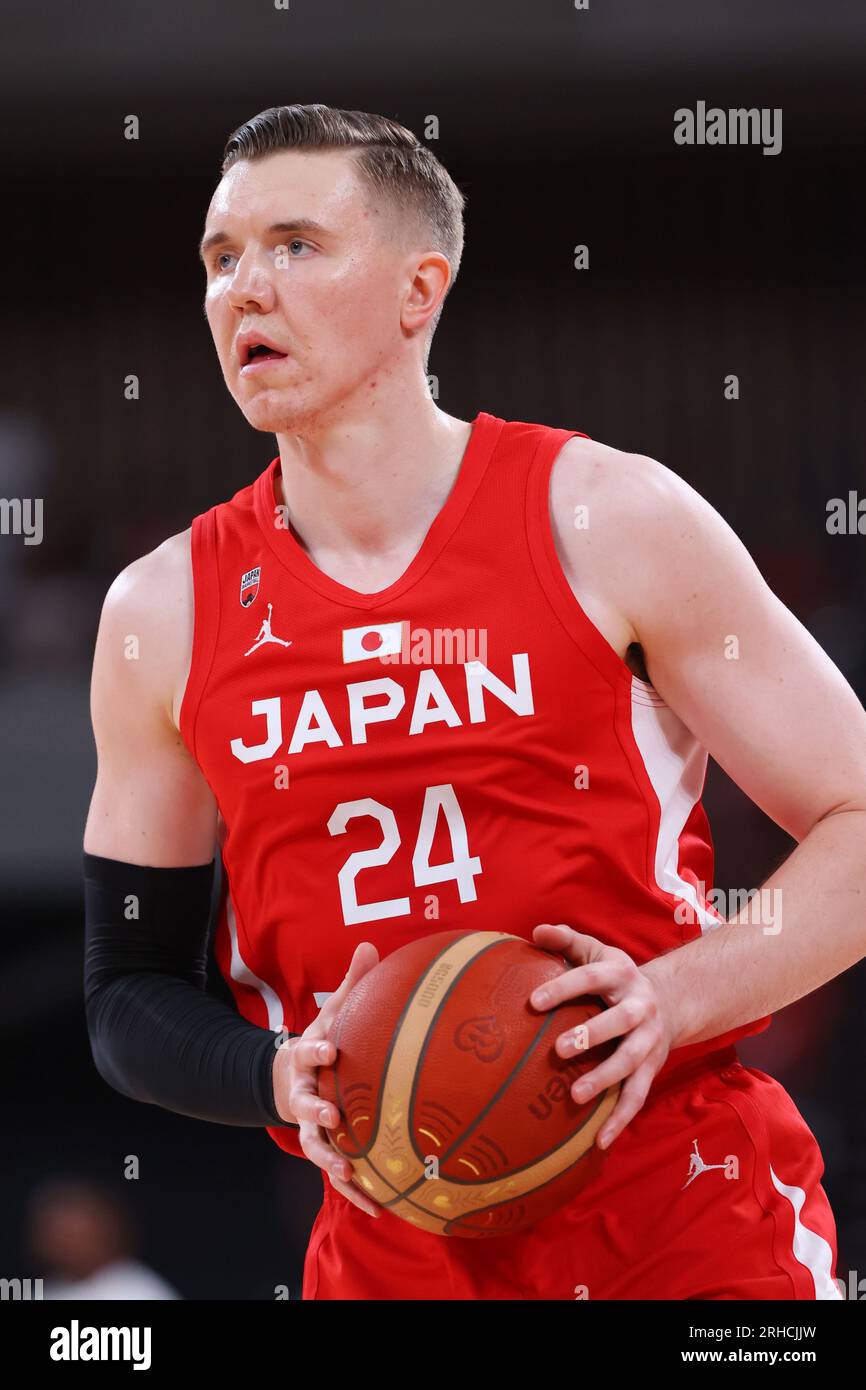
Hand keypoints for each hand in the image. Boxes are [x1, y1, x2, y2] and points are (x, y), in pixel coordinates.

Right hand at [273, 941, 381, 1216]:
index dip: (317, 1049)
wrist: (287, 1080)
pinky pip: (339, 1172)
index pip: (309, 1051)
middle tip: (332, 1115)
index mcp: (307, 1059)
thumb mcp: (332, 1013)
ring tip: (348, 1171)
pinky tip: (379, 1208)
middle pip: (305, 1105)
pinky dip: (355, 1191)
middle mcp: (304, 1096)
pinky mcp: (324, 1147)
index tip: (330, 1048)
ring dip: (330, 1159)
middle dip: (316, 1111)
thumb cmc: (324, 1043)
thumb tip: (371, 944)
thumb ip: (352, 984)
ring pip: (316, 1146)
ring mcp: (310, 1126)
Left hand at [530, 923, 673, 1149]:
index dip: (563, 987)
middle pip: (618, 1021)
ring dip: (605, 1078)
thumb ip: (566, 940)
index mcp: (620, 974)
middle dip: (591, 1034)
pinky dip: (620, 1120)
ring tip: (575, 1096)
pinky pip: (637, 1097)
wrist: (670, 1001)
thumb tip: (535, 931)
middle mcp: (639, 1007)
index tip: (533, 1002)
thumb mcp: (596, 952)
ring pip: (631, 1062)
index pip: (590, 978)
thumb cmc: (615, 977)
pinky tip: (598, 1141)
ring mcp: (648, 1040)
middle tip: (559, 1049)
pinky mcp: (652, 1069)